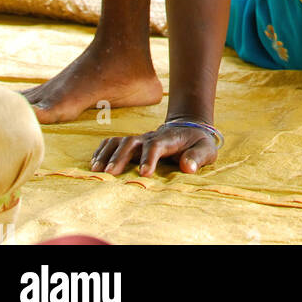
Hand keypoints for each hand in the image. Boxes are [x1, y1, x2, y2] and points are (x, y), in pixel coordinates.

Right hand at [90, 122, 217, 176]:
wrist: (189, 128)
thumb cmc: (198, 143)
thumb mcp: (206, 149)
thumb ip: (198, 157)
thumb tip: (187, 167)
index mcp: (169, 139)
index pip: (157, 145)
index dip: (149, 157)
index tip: (144, 173)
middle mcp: (151, 137)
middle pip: (133, 141)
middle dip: (121, 156)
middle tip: (111, 173)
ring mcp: (141, 138)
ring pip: (121, 141)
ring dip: (108, 154)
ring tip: (97, 169)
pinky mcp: (133, 142)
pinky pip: (114, 142)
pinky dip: (103, 150)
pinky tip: (94, 163)